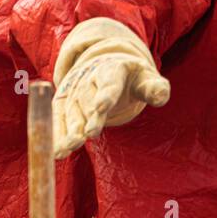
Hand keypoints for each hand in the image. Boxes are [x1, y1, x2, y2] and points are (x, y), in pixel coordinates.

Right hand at [50, 18, 169, 158]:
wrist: (105, 65)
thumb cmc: (130, 78)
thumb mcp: (145, 79)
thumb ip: (154, 88)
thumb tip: (160, 95)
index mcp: (112, 69)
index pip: (109, 82)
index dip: (105, 94)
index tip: (101, 107)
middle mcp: (88, 78)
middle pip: (86, 99)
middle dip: (85, 118)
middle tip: (86, 136)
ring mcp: (74, 90)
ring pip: (70, 111)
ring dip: (68, 130)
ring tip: (69, 148)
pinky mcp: (63, 103)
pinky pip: (58, 119)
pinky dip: (56, 134)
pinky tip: (56, 151)